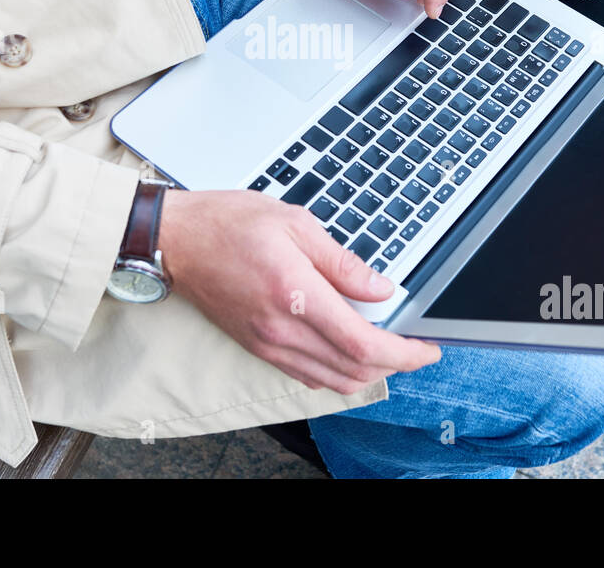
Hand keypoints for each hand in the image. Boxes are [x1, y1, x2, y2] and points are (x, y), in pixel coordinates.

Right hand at [158, 188, 441, 392]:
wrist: (177, 240)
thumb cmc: (229, 222)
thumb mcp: (296, 223)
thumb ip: (343, 262)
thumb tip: (382, 290)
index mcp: (295, 294)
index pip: (363, 344)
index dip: (404, 353)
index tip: (427, 348)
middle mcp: (281, 329)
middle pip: (353, 371)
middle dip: (394, 365)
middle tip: (414, 346)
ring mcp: (267, 344)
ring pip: (333, 380)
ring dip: (367, 372)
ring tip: (387, 347)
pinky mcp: (257, 348)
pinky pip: (307, 374)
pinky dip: (337, 370)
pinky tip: (347, 347)